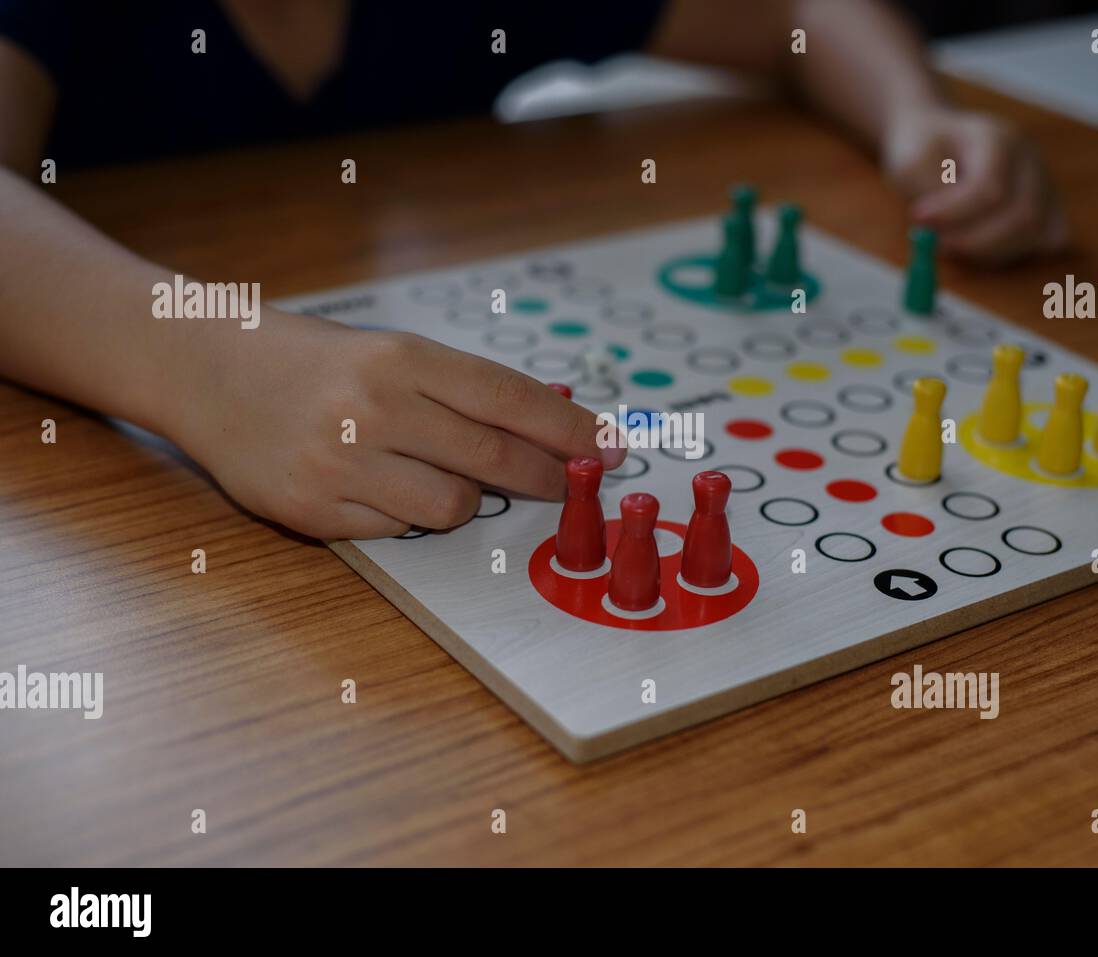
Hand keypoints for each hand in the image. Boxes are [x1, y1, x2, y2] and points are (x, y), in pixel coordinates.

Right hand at [175, 310, 623, 538]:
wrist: (209, 370)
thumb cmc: (319, 362)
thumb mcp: (393, 352)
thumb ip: (466, 390)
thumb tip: (557, 427)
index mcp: (401, 358)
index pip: (511, 400)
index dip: (572, 430)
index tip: (612, 449)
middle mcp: (373, 409)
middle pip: (495, 459)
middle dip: (550, 477)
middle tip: (576, 483)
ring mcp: (340, 464)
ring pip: (451, 508)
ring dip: (465, 501)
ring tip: (440, 476)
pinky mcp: (312, 511)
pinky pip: (397, 532)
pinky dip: (408, 517)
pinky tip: (385, 489)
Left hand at [881, 106, 1068, 264]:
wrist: (941, 140)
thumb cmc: (926, 151)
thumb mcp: (913, 161)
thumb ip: (928, 191)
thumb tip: (940, 230)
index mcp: (998, 139)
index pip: (991, 187)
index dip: (955, 212)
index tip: (919, 219)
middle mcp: (1030, 159)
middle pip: (1023, 214)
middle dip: (974, 239)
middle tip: (935, 242)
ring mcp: (1046, 182)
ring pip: (1035, 232)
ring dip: (989, 249)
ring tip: (952, 240)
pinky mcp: (1050, 206)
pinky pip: (1049, 239)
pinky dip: (1015, 251)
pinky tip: (982, 245)